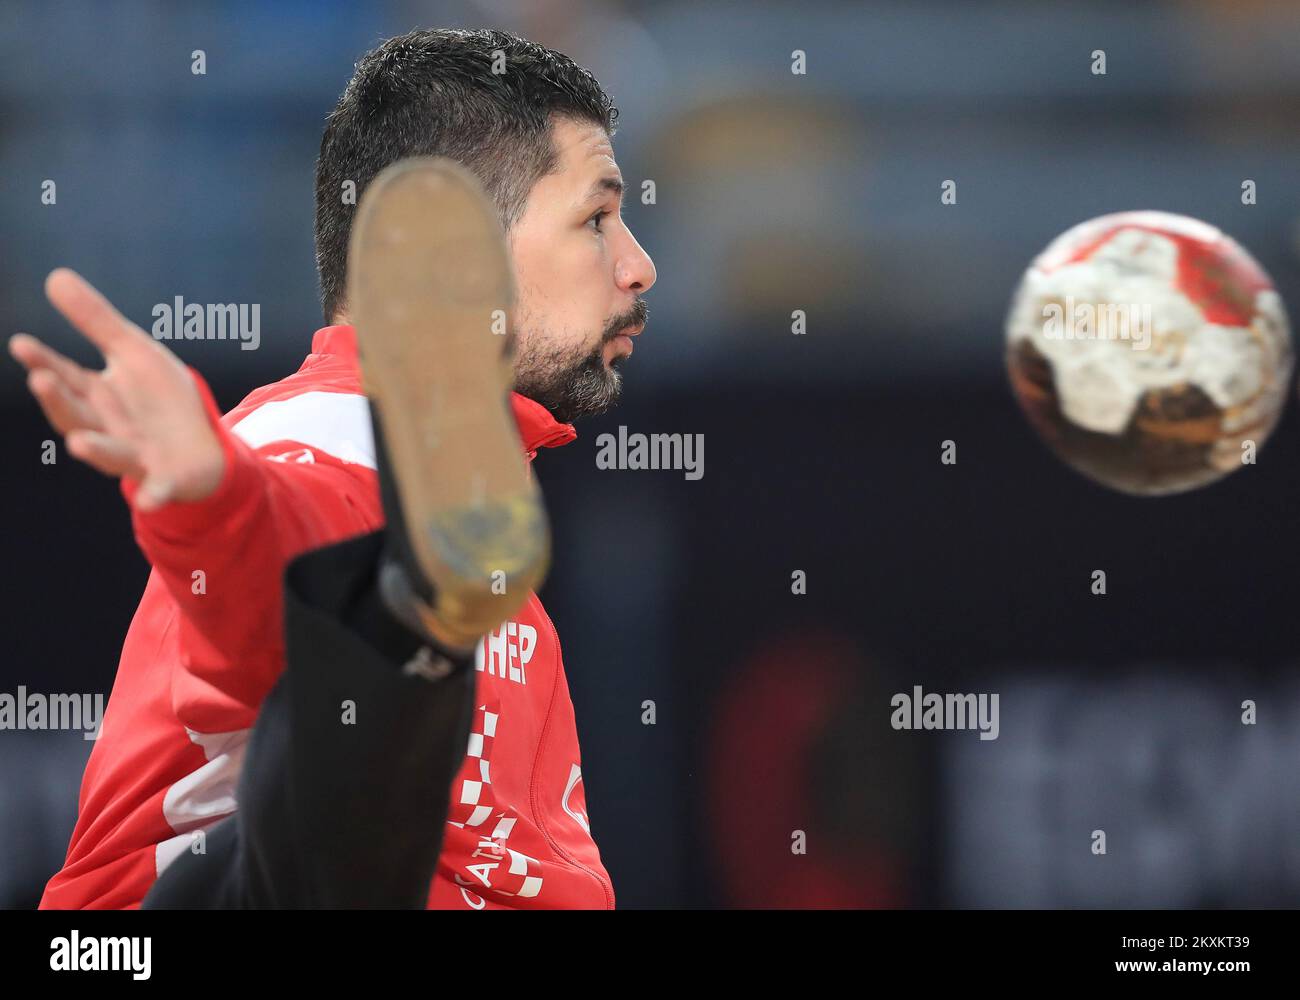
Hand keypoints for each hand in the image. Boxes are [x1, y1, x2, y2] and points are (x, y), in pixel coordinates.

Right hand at [10, 268, 224, 511]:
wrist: (201, 444)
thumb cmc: (160, 399)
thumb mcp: (134, 352)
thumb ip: (97, 321)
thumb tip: (55, 276)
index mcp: (97, 395)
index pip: (65, 376)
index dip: (44, 362)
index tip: (22, 343)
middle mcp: (108, 427)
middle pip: (77, 415)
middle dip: (59, 401)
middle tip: (40, 380)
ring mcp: (135, 455)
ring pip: (110, 454)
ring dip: (94, 449)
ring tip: (76, 442)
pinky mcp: (166, 478)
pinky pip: (158, 489)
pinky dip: (153, 495)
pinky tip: (149, 499)